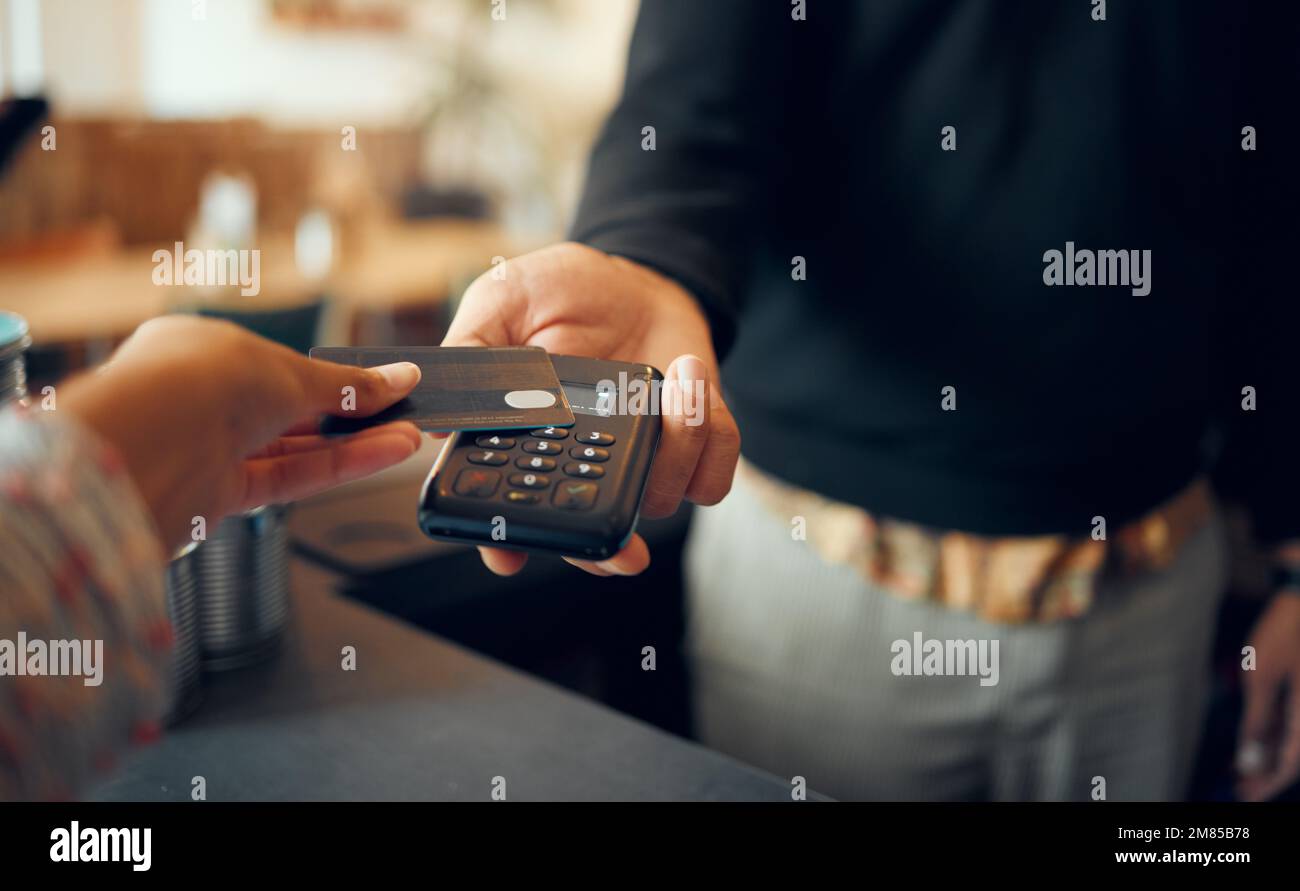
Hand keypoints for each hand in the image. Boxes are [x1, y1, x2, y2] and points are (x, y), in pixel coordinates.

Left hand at [60, 316, 422, 552]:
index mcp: (204, 349)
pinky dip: (338, 466)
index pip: (283, 366)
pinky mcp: (218, 494)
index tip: (383, 385)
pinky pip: (290, 476)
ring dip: (355, 443)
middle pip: (293, 410)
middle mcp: (202, 398)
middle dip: (352, 414)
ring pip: (295, 447)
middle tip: (406, 414)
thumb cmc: (194, 384)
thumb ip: (348, 386)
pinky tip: (383, 454)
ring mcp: (207, 448)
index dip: (334, 378)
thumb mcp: (291, 372)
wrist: (146, 446)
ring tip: (409, 436)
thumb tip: (399, 379)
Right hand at [443, 242, 740, 575]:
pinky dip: (710, 438)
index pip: (516, 510)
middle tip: (624, 546)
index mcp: (529, 441)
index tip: (508, 556)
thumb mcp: (502, 302)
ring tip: (672, 383)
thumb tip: (435, 420)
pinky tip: (690, 381)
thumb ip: (472, 350)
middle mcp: (584, 463)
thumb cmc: (560, 291)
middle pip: (593, 534)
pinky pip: (711, 476)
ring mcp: (639, 460)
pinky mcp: (689, 446)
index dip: (510, 542)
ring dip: (675, 446)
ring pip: (660, 500)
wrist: (636, 277)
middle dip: (608, 548)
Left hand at [1237, 593, 1299, 799]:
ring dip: (1271, 756)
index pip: (1292, 763)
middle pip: (1296, 755)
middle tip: (1241, 787)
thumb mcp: (1261, 675)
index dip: (1269, 783)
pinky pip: (1295, 722)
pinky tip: (1257, 739)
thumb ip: (1257, 719)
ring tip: (1243, 768)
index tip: (1247, 796)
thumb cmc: (1286, 631)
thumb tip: (1249, 759)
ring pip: (1296, 739)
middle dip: (1269, 774)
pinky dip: (1277, 734)